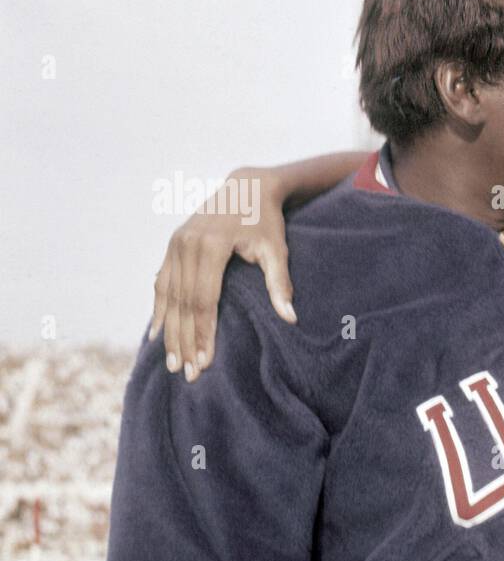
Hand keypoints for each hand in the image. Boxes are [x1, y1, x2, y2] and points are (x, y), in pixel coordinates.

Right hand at [149, 168, 295, 380]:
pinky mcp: (172, 245)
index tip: (205, 362)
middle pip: (182, 302)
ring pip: (168, 295)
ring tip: (171, 362)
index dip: (203, 333)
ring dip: (169, 331)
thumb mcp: (277, 249)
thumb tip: (290, 318)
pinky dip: (159, 309)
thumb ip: (280, 283)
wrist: (246, 187)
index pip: (203, 299)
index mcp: (211, 245)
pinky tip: (157, 334)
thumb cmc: (266, 221)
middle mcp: (187, 244)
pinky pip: (161, 282)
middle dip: (184, 340)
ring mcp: (175, 243)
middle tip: (187, 373)